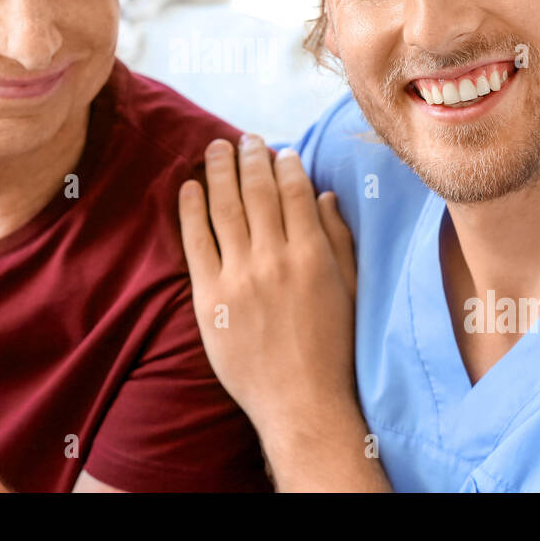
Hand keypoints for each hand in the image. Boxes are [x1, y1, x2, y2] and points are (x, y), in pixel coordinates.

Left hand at [177, 133, 357, 437]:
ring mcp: (239, 277)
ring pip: (224, 208)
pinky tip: (190, 187)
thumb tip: (322, 195)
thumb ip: (337, 238)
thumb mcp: (349, 288)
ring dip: (219, 171)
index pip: (295, 192)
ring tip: (214, 148)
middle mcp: (275, 258)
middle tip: (244, 138)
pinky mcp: (210, 297)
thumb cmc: (332, 348)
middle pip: (257, 192)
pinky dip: (191, 209)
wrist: (300, 402)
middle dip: (250, 158)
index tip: (279, 150)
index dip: (285, 164)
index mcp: (312, 254)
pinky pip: (196, 242)